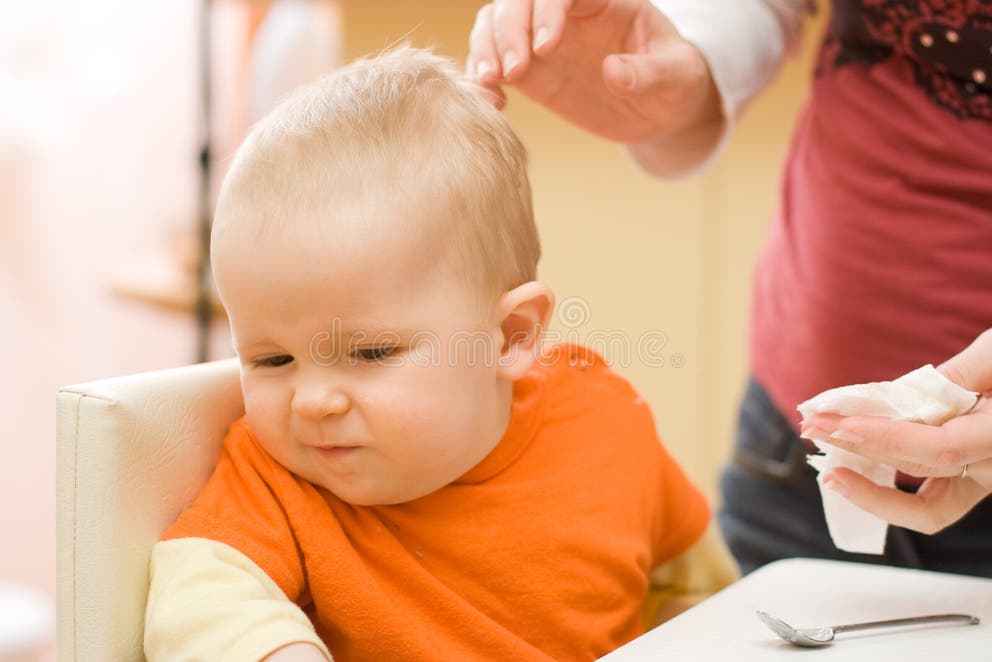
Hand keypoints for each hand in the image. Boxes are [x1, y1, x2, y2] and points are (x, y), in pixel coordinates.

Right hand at [467, 0, 722, 144]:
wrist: (658, 108)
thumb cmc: (676, 83)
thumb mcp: (678, 79)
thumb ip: (651, 74)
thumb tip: (613, 71)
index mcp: (605, 0)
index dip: (547, 9)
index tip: (547, 48)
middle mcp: (567, 12)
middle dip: (509, 29)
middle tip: (515, 73)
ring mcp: (542, 39)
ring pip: (496, 21)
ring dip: (486, 49)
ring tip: (492, 84)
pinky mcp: (529, 70)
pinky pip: (492, 60)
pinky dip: (483, 77)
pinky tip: (494, 102)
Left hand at [802, 329, 991, 533]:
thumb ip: (962, 371)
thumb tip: (905, 390)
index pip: (938, 449)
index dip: (883, 439)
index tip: (837, 424)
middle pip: (922, 474)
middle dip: (861, 452)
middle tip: (812, 427)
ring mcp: (986, 478)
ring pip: (924, 504)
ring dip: (870, 484)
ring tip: (825, 458)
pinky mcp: (973, 476)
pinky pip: (928, 493)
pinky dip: (888, 480)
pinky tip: (853, 458)